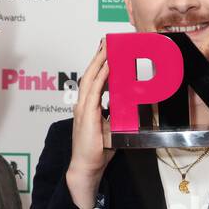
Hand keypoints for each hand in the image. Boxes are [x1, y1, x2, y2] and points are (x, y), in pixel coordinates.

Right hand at [66, 39, 114, 208]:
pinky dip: (100, 78)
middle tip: (106, 42)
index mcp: (87, 107)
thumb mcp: (110, 128)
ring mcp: (83, 109)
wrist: (87, 167)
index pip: (93, 80)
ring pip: (90, 79)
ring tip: (106, 48)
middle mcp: (82, 105)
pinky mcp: (87, 115)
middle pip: (89, 74)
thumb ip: (115, 115)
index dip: (99, 64)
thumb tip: (126, 105)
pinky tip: (106, 67)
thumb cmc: (97, 150)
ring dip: (99, 62)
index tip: (105, 52)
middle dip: (98, 57)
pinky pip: (94, 92)